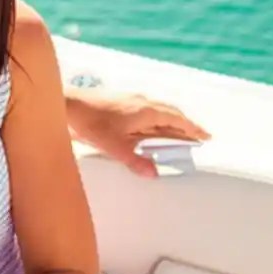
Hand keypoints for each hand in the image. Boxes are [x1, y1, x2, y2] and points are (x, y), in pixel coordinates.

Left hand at [65, 87, 209, 177]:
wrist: (67, 103)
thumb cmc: (89, 122)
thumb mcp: (112, 145)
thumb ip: (133, 160)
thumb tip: (154, 174)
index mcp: (145, 109)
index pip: (176, 118)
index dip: (192, 127)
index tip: (205, 136)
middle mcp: (142, 101)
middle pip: (171, 112)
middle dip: (186, 124)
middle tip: (198, 136)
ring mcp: (132, 99)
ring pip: (159, 109)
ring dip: (172, 120)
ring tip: (179, 132)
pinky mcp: (122, 100)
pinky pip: (147, 109)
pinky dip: (157, 118)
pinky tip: (151, 125)